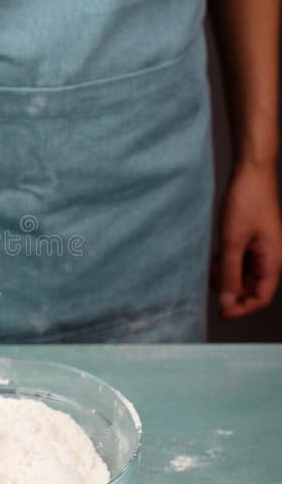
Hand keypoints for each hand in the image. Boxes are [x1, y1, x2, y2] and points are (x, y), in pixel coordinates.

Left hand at [212, 161, 281, 317]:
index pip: (261, 298)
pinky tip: (213, 257)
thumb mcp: (232, 241)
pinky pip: (240, 259)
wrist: (251, 171)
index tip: (220, 311)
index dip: (241, 309)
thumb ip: (230, 274)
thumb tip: (227, 301)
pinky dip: (226, 262)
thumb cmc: (247, 200)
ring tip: (210, 267)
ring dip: (226, 276)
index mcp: (273, 261)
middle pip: (251, 288)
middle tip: (210, 284)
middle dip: (230, 290)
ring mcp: (262, 248)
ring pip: (243, 274)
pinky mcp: (252, 239)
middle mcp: (271, 257)